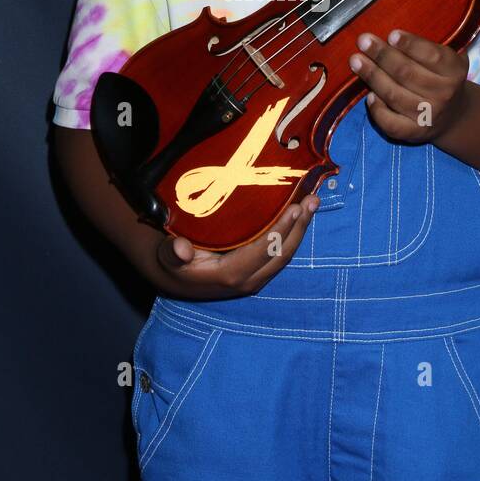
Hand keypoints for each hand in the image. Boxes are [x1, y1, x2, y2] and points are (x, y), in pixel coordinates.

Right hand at [152, 192, 320, 300]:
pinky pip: (280, 252)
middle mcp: (248, 280)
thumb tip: (181, 250)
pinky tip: (300, 214)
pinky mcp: (258, 272)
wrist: (174, 280)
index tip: (295, 208)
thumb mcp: (167, 256)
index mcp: (230, 275)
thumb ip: (173, 252)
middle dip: (300, 227)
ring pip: (285, 253)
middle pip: (282, 252)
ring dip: (300, 228)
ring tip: (312, 202)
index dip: (281, 230)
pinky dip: (293, 233)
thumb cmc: (173, 262)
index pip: (263, 251)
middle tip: (312, 199)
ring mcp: (256, 277)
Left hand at [348, 28, 470, 143]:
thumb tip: (388, 37)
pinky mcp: (416, 133)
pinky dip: (378, 109)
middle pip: (407, 73)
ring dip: (372, 76)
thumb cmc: (440, 78)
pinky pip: (391, 122)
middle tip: (363, 41)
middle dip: (382, 55)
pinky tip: (369, 96)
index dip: (411, 45)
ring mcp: (430, 115)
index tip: (391, 35)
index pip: (432, 56)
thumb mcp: (444, 60)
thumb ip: (424, 48)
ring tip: (356, 61)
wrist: (453, 116)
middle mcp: (445, 94)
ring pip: (394, 95)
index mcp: (454, 70)